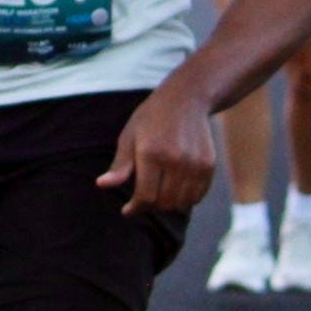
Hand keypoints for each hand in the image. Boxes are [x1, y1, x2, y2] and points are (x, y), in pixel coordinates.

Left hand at [96, 76, 214, 216]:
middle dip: (151, 205)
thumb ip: (120, 165)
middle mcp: (175, 159)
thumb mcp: (129, 136)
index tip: (127, 211)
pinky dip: (185, 198)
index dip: (135, 208)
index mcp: (151, 152)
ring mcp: (195, 163)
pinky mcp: (208, 165)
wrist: (186, 99)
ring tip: (158, 191)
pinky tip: (175, 187)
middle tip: (142, 196)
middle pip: (164, 202)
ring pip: (181, 203)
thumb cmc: (151, 119)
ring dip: (168, 204)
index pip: (146, 196)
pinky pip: (197, 196)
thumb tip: (102, 185)